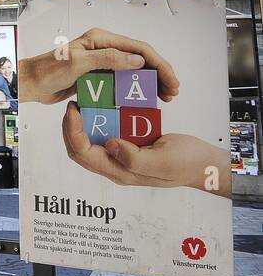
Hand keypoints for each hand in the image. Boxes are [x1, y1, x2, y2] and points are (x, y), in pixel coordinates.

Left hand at [19, 27, 178, 104]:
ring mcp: (100, 61)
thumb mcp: (78, 64)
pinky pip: (121, 81)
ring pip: (133, 70)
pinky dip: (134, 89)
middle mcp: (102, 47)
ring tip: (163, 97)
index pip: (138, 49)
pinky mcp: (96, 75)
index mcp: (100, 39)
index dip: (158, 64)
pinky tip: (143, 100)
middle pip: (139, 58)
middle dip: (158, 74)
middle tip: (171, 92)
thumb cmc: (47, 71)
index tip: (170, 81)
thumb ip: (107, 60)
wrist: (30, 83)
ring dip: (149, 82)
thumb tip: (137, 60)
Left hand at [62, 103, 229, 196]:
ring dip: (83, 124)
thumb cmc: (187, 164)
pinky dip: (100, 121)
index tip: (73, 110)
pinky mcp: (128, 147)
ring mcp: (121, 157)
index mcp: (120, 172)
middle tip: (74, 104)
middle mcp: (116, 166)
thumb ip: (134, 159)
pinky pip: (106, 135)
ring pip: (90, 142)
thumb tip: (109, 145)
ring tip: (84, 103)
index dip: (73, 131)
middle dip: (71, 127)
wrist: (204, 163)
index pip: (83, 153)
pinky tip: (103, 105)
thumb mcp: (162, 162)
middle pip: (80, 149)